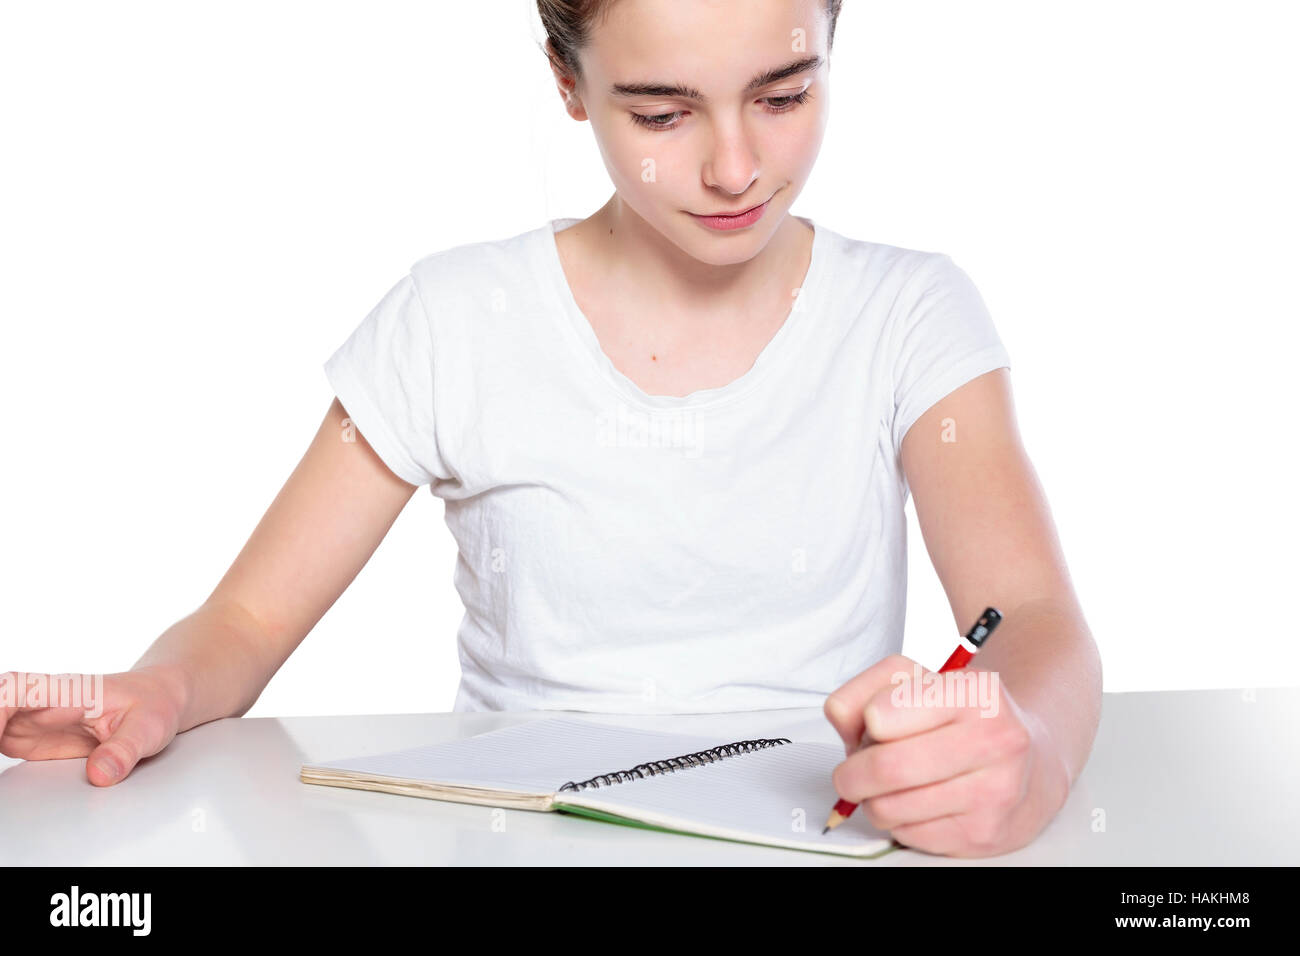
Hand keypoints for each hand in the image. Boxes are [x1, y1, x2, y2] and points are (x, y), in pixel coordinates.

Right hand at [0, 668, 186, 786]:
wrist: (161, 699)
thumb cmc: (155, 704)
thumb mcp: (150, 727)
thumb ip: (124, 750)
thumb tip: (99, 775)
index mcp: (69, 691)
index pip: (17, 690)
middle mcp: (46, 703)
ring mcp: (39, 720)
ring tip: (0, 782)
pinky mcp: (39, 739)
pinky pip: (3, 742)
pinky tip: (3, 779)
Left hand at [823, 653, 1071, 857]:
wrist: (1030, 763)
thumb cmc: (960, 717)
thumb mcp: (916, 681)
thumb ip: (865, 688)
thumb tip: (842, 722)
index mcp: (974, 692)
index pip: (884, 714)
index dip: (866, 721)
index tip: (872, 724)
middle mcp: (994, 741)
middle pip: (886, 768)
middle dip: (852, 773)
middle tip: (852, 771)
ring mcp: (993, 792)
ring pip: (890, 808)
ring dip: (873, 799)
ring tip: (890, 785)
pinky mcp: (983, 834)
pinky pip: (908, 835)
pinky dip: (898, 821)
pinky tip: (918, 803)